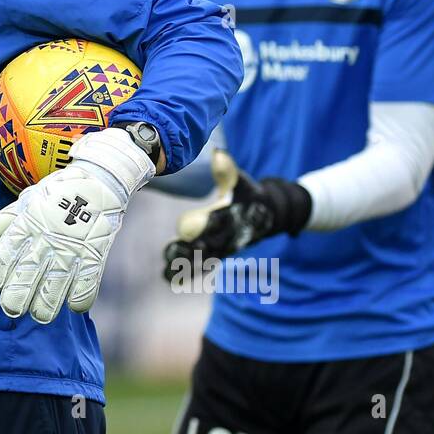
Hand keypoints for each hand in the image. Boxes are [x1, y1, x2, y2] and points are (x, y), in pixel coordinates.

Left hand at [0, 127, 155, 323]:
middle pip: (25, 277)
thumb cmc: (57, 194)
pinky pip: (86, 286)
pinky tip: (73, 305)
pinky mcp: (94, 256)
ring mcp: (71, 249)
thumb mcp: (26, 201)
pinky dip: (79, 299)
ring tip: (39, 315)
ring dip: (44, 306)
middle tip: (11, 309)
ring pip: (53, 288)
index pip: (3, 256)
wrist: (100, 181)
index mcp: (25, 225)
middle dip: (15, 298)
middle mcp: (45, 240)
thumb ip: (4, 222)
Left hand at [161, 151, 310, 278]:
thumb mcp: (240, 180)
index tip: (186, 229)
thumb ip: (227, 170)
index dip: (203, 226)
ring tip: (165, 273)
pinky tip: (171, 280)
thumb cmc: (248, 193)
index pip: (217, 223)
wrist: (268, 213)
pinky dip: (189, 274)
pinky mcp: (221, 255)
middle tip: (169, 251)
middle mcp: (230, 236)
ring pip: (204, 260)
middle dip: (189, 250)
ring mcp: (226, 248)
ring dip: (185, 266)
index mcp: (233, 216)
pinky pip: (205, 266)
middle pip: (208, 246)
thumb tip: (218, 153)